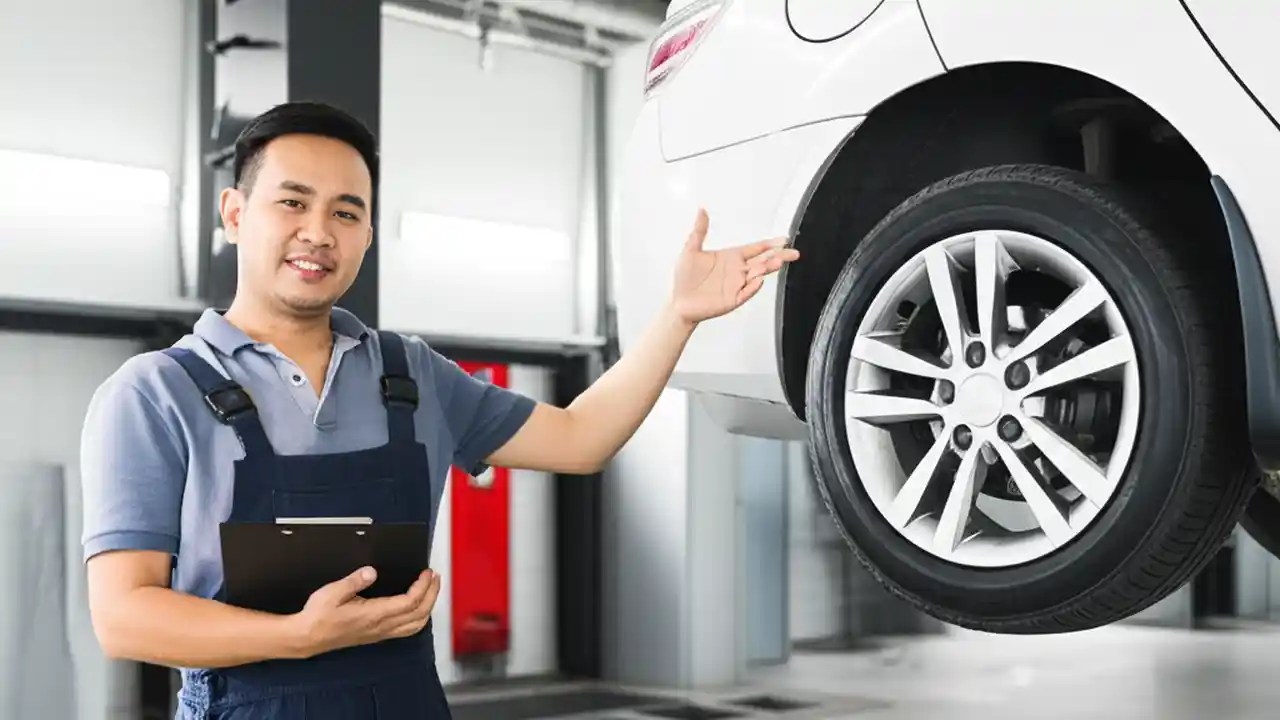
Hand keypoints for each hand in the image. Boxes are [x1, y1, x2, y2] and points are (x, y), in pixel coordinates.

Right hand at [289, 566, 440, 657]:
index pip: (410, 602)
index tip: (427, 572)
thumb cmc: (318, 616)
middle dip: (432, 594)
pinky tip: (416, 608)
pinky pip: (406, 630)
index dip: (423, 586)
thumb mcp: (333, 592)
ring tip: (431, 590)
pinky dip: (418, 617)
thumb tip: (372, 571)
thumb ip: (354, 580)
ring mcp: (380, 633)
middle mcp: (381, 626)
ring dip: (428, 607)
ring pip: (415, 625)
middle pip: (419, 614)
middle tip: (435, 577)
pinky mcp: (376, 635)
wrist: (307, 637)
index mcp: (374, 614)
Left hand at [670, 208, 799, 324]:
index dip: (769, 244)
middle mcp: (737, 271)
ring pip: (757, 275)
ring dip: (767, 269)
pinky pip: (746, 292)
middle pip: (763, 261)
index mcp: (731, 257)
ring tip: (777, 262)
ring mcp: (737, 285)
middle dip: (778, 256)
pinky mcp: (733, 299)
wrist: (679, 301)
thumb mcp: (690, 250)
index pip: (755, 249)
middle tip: (792, 253)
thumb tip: (701, 211)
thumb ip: (699, 231)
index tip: (783, 240)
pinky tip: (759, 280)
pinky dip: (753, 287)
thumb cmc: (685, 278)